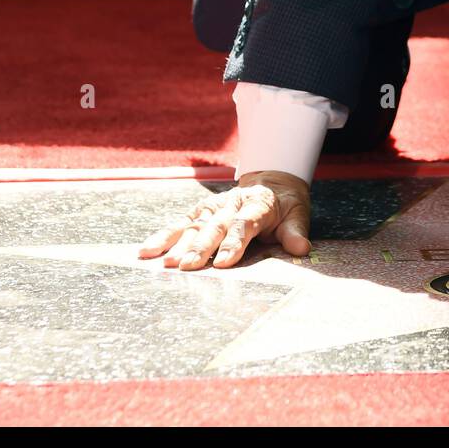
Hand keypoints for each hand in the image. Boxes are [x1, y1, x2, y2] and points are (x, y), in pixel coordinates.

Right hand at [137, 170, 311, 270]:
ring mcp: (214, 207)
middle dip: (201, 247)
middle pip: (215, 227)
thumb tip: (301, 249)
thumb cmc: (285, 205)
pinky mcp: (200, 211)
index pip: (244, 224)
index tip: (223, 262)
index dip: (234, 242)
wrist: (272, 181)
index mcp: (258, 204)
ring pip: (194, 225)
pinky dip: (163, 236)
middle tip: (187, 267)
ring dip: (177, 245)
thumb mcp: (297, 214)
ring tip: (163, 263)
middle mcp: (231, 204)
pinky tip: (147, 250)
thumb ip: (295, 232)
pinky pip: (180, 223)